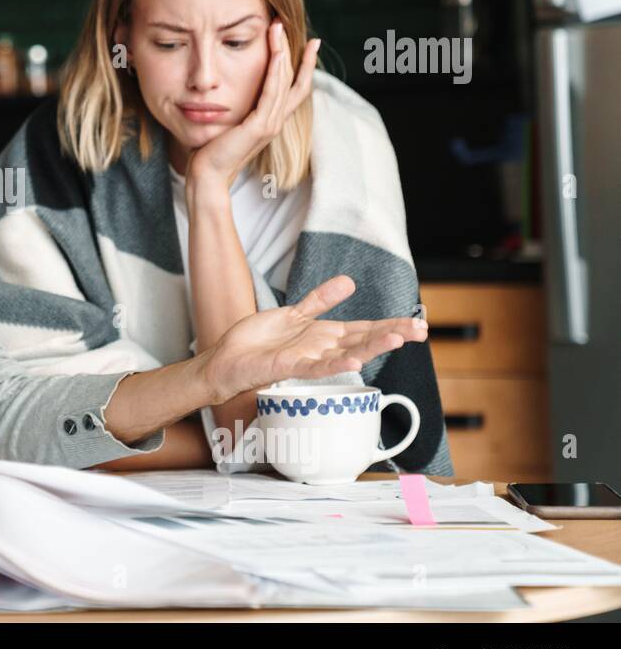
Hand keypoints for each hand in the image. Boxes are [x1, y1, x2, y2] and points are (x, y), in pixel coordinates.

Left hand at [185, 21, 318, 194]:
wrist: (206, 175)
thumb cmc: (211, 151)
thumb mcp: (229, 123)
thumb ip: (237, 107)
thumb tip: (231, 88)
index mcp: (271, 120)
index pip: (295, 88)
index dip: (304, 65)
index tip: (310, 42)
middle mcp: (276, 121)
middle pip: (293, 80)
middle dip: (291, 50)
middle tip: (283, 23)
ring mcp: (270, 124)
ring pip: (283, 82)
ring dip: (282, 53)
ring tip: (277, 28)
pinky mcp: (259, 127)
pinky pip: (271, 94)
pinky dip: (275, 72)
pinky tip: (277, 53)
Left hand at [200, 275, 426, 402]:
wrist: (226, 358)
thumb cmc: (258, 341)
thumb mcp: (294, 313)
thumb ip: (321, 300)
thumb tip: (349, 281)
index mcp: (325, 335)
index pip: (365, 328)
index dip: (390, 325)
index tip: (418, 322)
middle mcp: (322, 349)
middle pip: (364, 340)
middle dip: (392, 334)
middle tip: (422, 330)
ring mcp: (308, 359)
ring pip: (347, 353)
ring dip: (372, 347)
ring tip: (398, 338)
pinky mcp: (289, 366)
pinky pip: (317, 366)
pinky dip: (336, 363)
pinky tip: (355, 360)